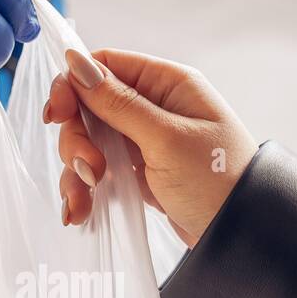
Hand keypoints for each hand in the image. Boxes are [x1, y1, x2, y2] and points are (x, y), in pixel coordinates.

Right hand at [45, 49, 257, 246]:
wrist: (242, 235)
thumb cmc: (217, 180)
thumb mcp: (166, 139)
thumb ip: (118, 103)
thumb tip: (76, 62)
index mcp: (168, 84)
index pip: (105, 66)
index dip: (72, 86)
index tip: (55, 115)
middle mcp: (154, 107)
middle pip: (90, 107)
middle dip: (78, 140)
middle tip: (88, 169)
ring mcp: (145, 141)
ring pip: (90, 142)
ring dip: (77, 170)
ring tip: (83, 200)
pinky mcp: (139, 173)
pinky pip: (100, 170)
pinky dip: (87, 189)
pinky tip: (81, 211)